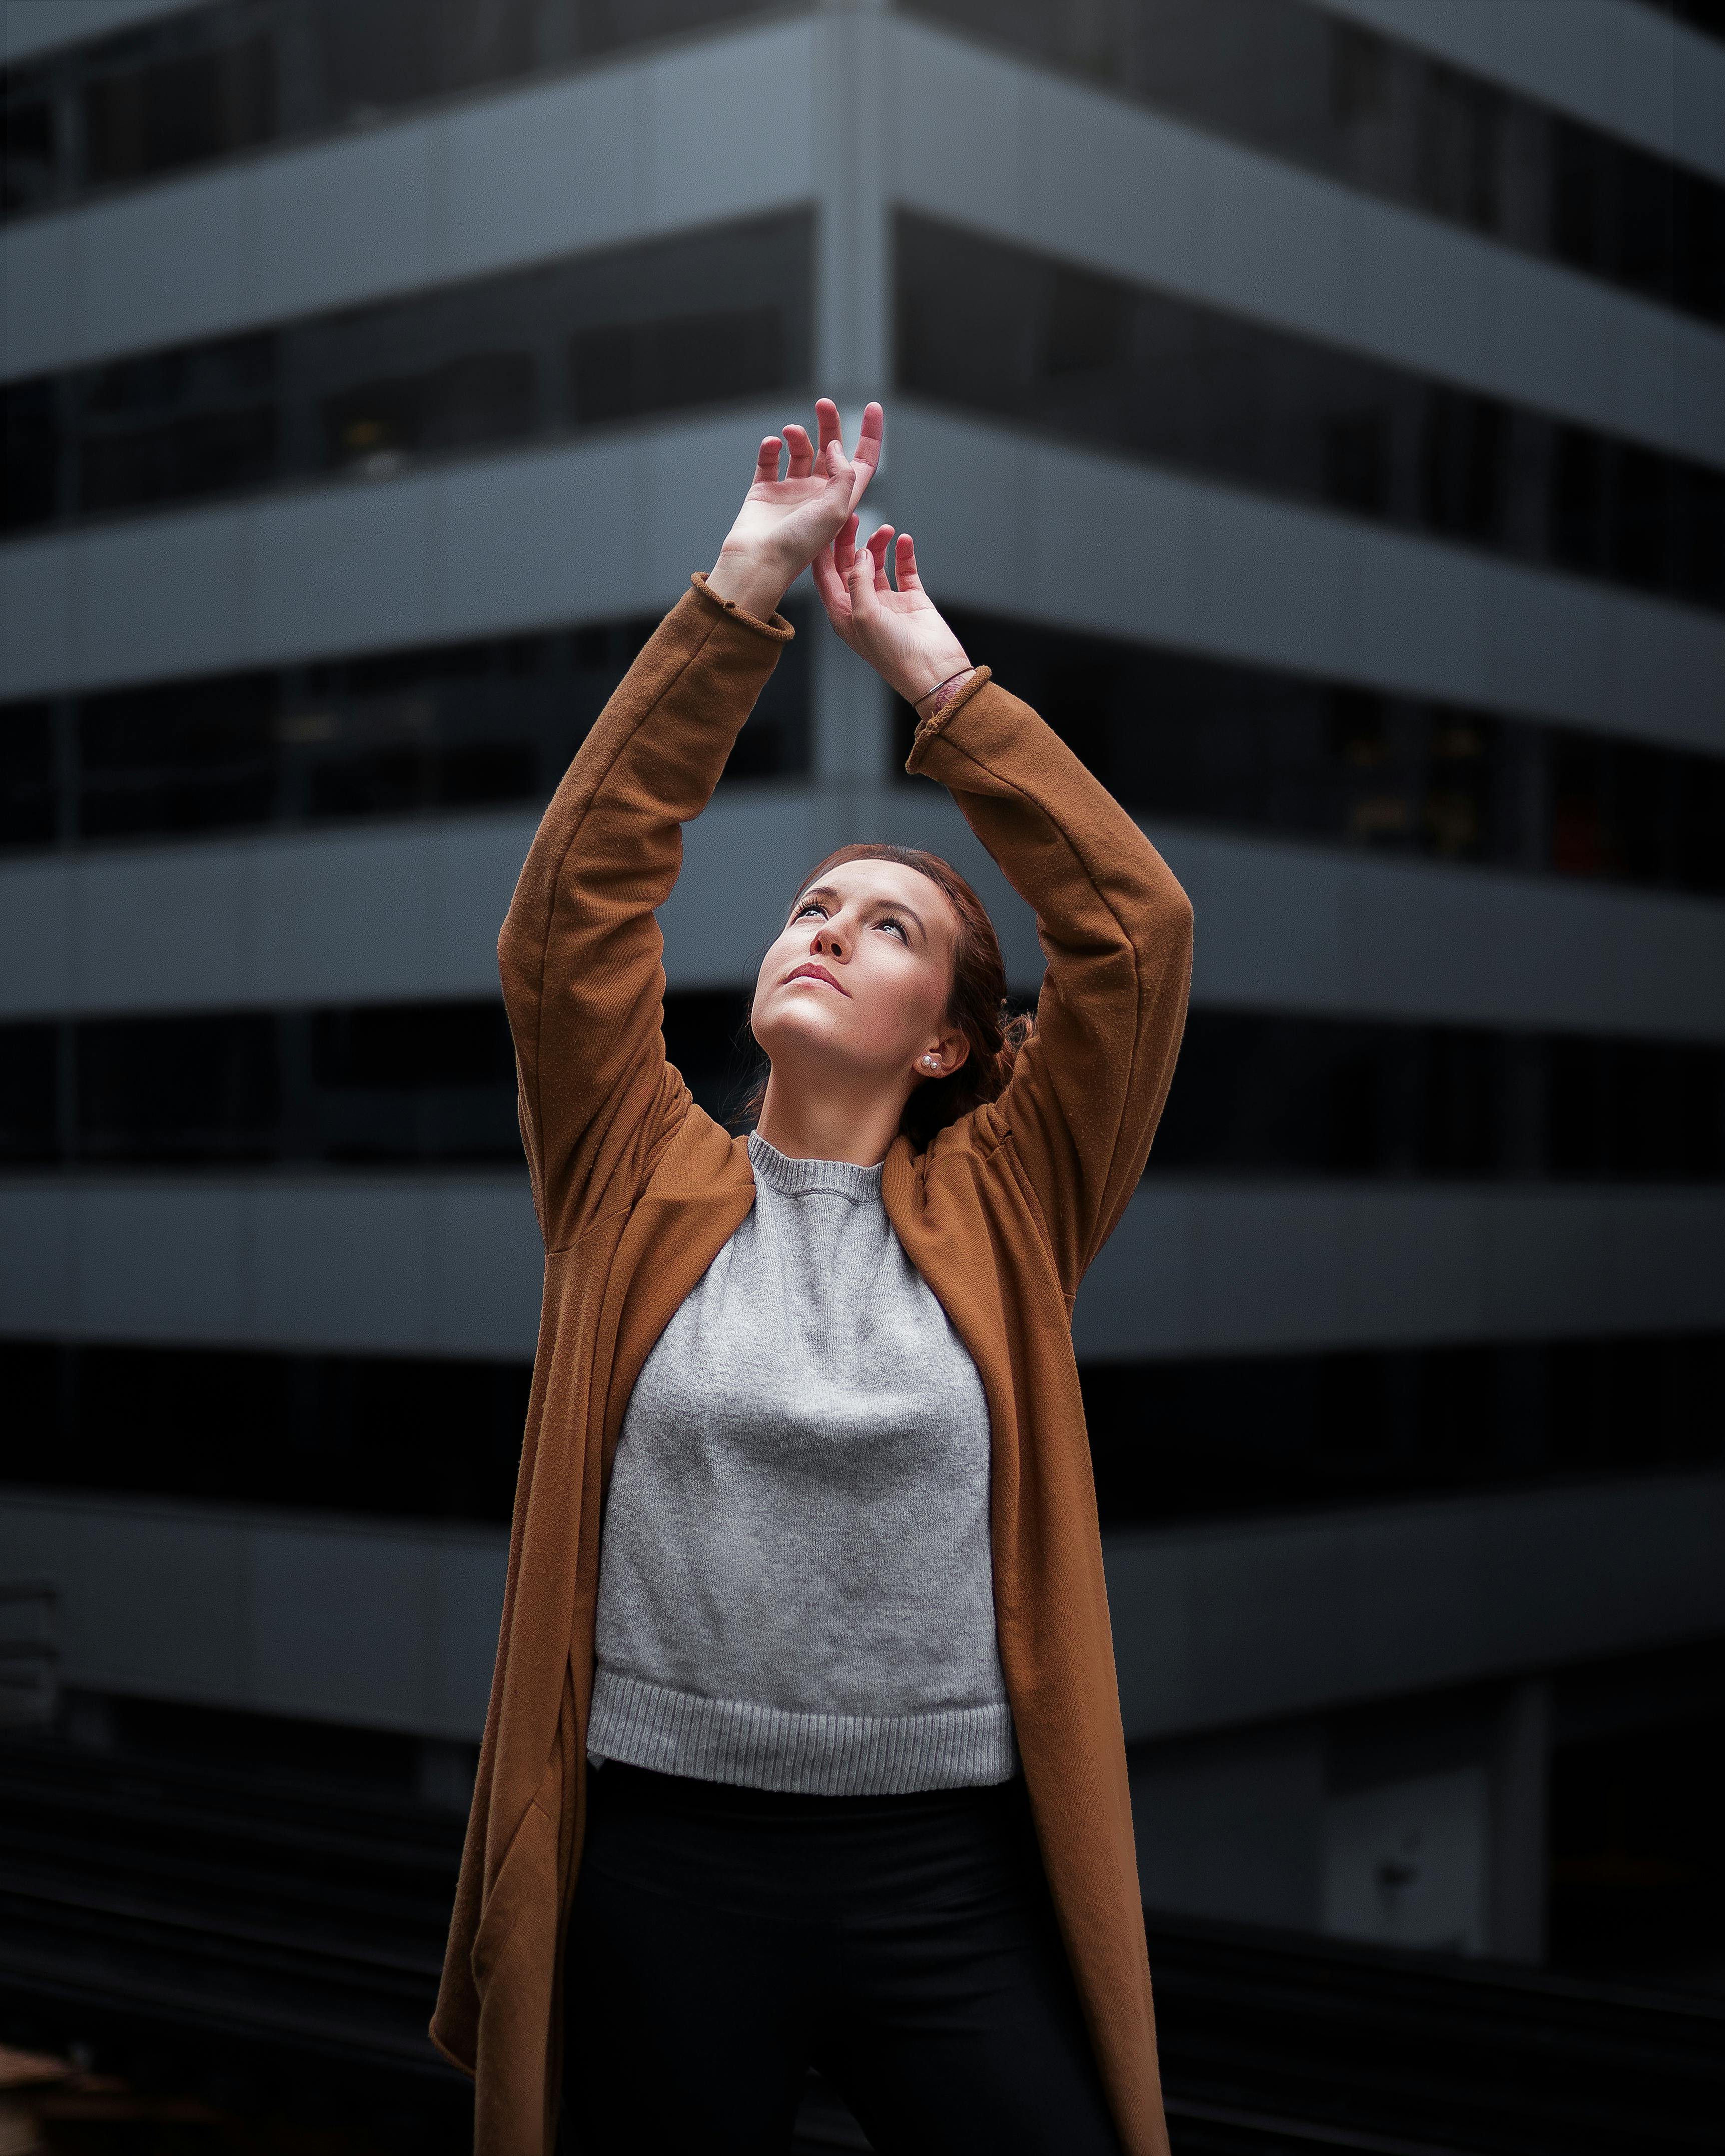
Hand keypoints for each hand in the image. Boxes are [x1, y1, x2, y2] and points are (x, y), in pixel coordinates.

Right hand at [706, 399, 882, 618]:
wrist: (759, 561)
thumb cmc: (799, 544)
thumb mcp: (835, 510)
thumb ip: (842, 475)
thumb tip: (836, 446)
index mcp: (840, 500)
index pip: (862, 462)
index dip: (870, 436)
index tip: (873, 406)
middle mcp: (817, 494)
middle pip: (830, 449)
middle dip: (829, 424)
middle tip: (824, 404)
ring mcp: (790, 492)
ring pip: (799, 451)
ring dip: (798, 436)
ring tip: (791, 432)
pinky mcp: (764, 492)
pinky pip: (769, 461)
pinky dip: (770, 447)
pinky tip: (773, 444)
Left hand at [811, 521, 970, 705]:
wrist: (934, 672)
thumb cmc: (894, 654)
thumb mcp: (865, 615)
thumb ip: (858, 580)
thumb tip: (860, 554)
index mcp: (843, 614)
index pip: (825, 576)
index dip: (823, 550)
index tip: (824, 524)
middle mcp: (862, 607)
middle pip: (849, 566)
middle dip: (850, 541)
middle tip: (855, 517)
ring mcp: (888, 603)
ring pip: (877, 565)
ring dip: (878, 545)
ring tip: (886, 530)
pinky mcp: (912, 600)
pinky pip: (904, 570)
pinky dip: (904, 554)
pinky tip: (904, 541)